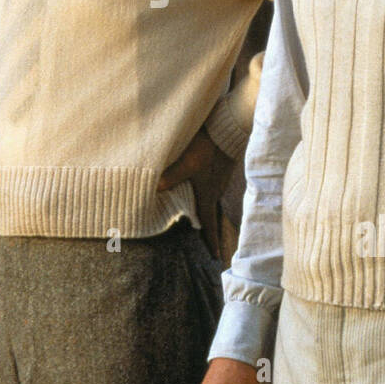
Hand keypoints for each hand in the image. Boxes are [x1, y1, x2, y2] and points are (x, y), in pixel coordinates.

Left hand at [158, 127, 229, 259]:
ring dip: (205, 211)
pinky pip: (210, 186)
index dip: (211, 241)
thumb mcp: (187, 162)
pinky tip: (196, 189)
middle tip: (207, 244)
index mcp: (209, 194)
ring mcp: (219, 179)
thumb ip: (171, 176)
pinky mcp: (219, 168)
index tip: (215, 257)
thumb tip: (155, 189)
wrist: (228, 126)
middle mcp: (216, 190)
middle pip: (210, 214)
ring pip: (209, 199)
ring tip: (199, 220)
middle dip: (208, 230)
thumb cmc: (208, 146)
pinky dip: (204, 194)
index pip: (210, 223)